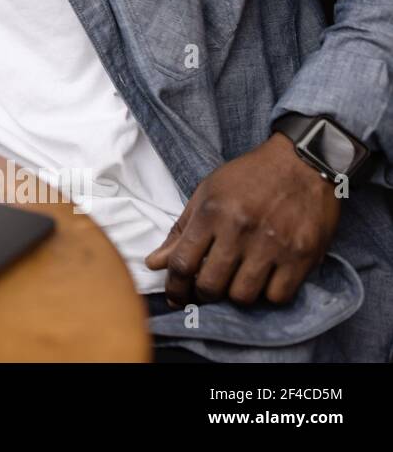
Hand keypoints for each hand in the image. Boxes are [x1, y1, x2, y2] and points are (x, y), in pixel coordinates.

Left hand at [144, 132, 340, 307]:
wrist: (303, 161)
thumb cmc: (249, 176)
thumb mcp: (207, 194)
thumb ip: (180, 231)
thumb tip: (154, 263)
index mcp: (212, 213)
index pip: (183, 263)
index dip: (174, 287)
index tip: (175, 297)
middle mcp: (240, 229)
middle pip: (210, 285)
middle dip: (203, 294)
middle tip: (207, 290)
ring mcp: (273, 244)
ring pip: (243, 296)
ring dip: (236, 296)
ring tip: (237, 281)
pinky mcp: (302, 254)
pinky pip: (278, 296)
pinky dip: (268, 295)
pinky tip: (265, 280)